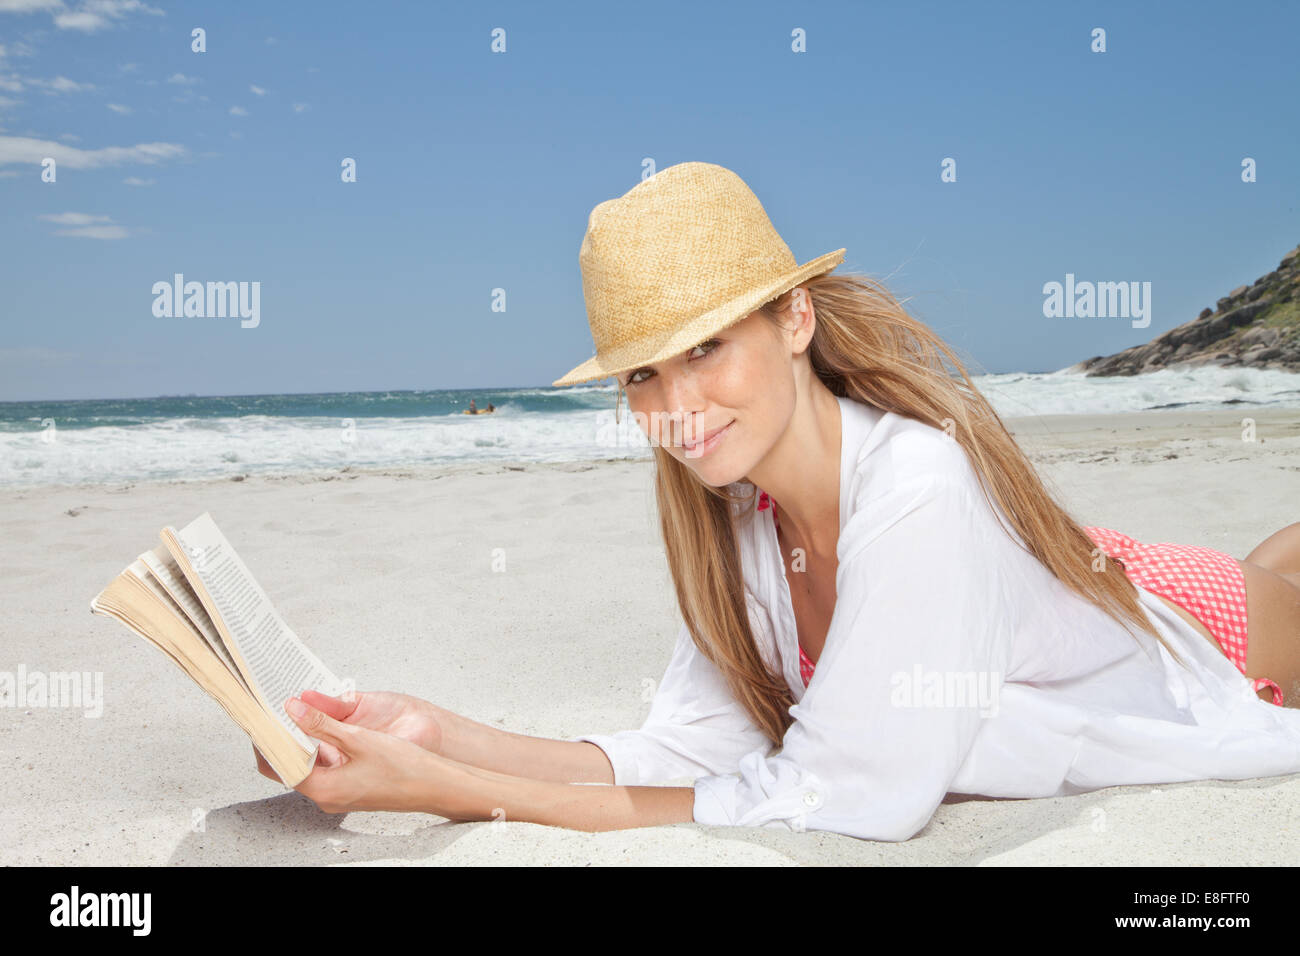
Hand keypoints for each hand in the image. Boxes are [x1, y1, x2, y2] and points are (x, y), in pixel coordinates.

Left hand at [268, 695, 473, 816]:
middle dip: (282, 738)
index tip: (264, 716)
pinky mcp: (348, 787)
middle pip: (290, 766)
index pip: (279, 764)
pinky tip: (323, 727)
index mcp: (323, 788)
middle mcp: (326, 796)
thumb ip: (322, 724)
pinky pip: (324, 766)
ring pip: (307, 765)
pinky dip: (318, 746)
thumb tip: (293, 709)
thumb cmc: (403, 768)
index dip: (269, 739)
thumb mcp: (359, 739)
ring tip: (298, 713)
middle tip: (278, 710)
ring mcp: (337, 793)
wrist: (435, 785)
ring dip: (301, 740)